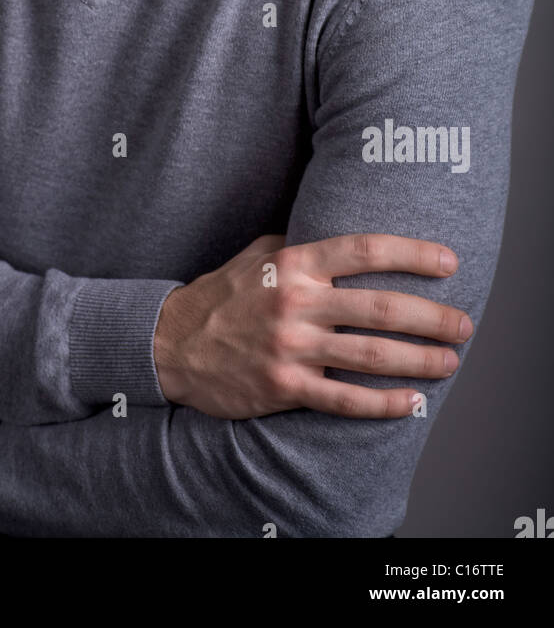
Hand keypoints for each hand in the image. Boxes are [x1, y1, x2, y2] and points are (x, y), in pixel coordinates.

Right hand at [154, 233, 472, 419]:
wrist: (173, 344)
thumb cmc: (224, 294)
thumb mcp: (259, 253)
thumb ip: (302, 244)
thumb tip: (346, 233)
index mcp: (294, 264)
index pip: (363, 251)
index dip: (412, 253)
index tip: (449, 260)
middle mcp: (296, 303)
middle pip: (380, 307)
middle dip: (432, 316)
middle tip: (464, 322)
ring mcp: (290, 348)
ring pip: (370, 356)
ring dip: (419, 360)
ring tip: (449, 360)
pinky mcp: (283, 388)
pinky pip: (344, 400)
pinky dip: (383, 404)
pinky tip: (411, 402)